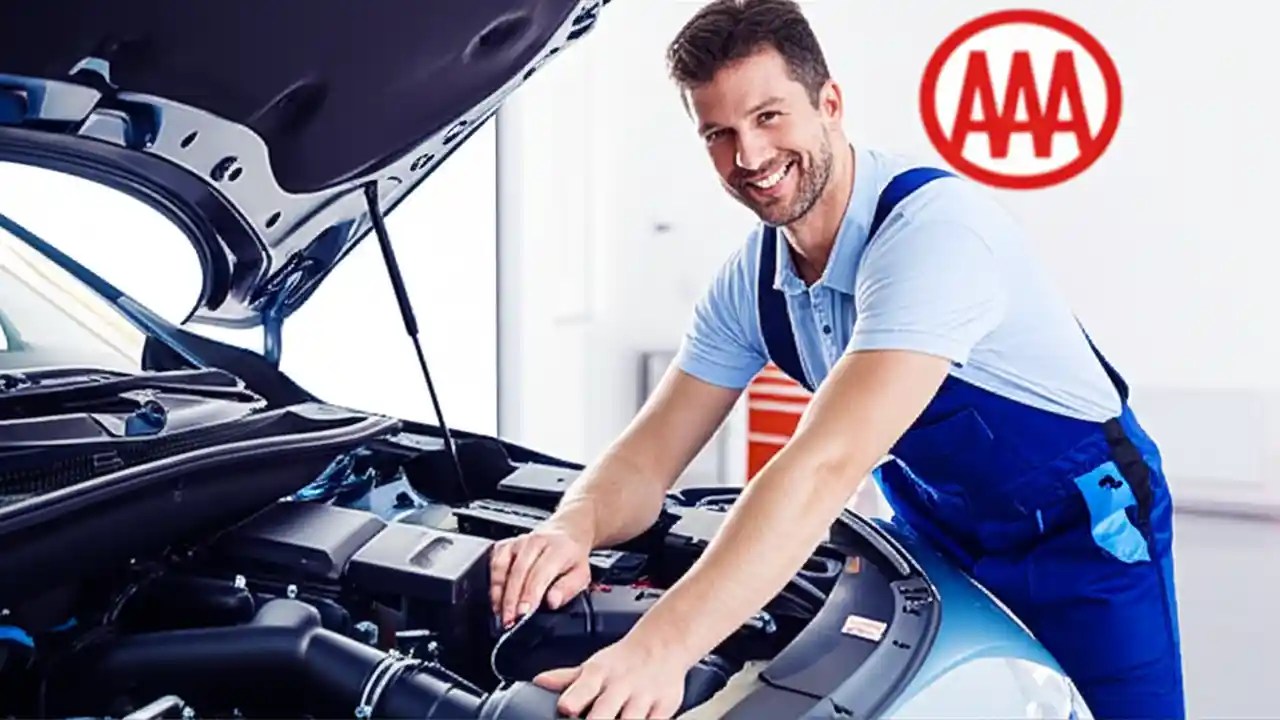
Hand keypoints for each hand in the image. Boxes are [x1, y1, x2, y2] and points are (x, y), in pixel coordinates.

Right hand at [490, 518, 592, 627]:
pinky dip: (493, 584)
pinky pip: (494, 564)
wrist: (566, 534)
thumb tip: (552, 601)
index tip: (523, 614)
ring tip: (502, 615)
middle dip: (511, 600)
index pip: (539, 574)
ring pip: (501, 567)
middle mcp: (535, 542)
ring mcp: (518, 542)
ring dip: (498, 594)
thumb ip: (567, 589)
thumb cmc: (572, 558)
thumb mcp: (581, 575)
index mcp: (557, 549)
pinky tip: (497, 600)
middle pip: (518, 572)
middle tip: (509, 622)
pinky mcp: (505, 544)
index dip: (530, 595)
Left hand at [533, 637, 689, 718]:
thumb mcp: (593, 666)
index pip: (583, 688)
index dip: (573, 701)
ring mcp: (644, 697)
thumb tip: (538, 682)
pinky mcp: (665, 707)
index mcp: (598, 674)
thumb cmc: (623, 661)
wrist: (663, 643)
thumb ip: (566, 678)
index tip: (566, 709)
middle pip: (605, 712)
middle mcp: (620, 685)